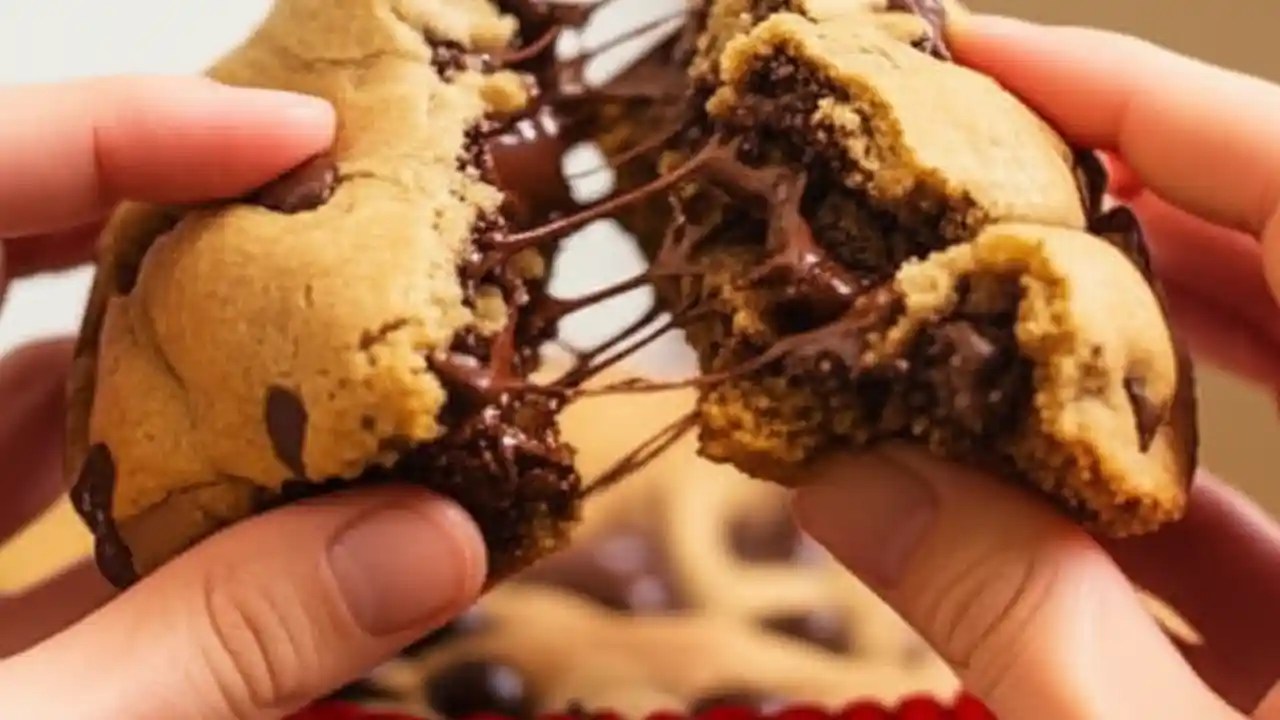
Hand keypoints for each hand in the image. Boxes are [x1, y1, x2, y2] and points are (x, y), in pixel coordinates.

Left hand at [0, 77, 485, 718]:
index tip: (295, 138)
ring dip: (181, 369)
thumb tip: (429, 544)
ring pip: (25, 388)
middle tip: (336, 224)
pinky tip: (262, 500)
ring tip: (329, 362)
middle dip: (172, 234)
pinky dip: (150, 484)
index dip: (120, 135)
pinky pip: (34, 495)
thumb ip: (223, 651)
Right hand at [793, 16, 1279, 719]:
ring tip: (961, 294)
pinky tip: (1014, 473)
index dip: (1148, 99)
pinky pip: (1264, 496)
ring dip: (1112, 323)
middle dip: (1111, 196)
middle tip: (948, 169)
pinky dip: (1133, 467)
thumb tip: (847, 481)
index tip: (987, 51)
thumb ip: (1020, 620)